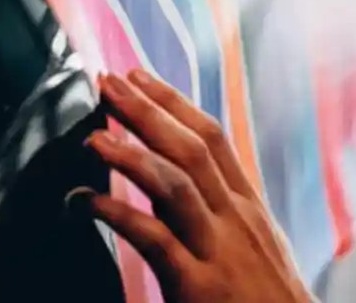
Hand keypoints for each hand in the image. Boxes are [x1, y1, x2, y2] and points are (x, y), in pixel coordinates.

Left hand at [68, 71, 310, 302]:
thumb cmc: (269, 301)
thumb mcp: (256, 246)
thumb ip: (223, 214)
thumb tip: (183, 185)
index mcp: (247, 206)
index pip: (212, 138)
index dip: (173, 102)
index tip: (138, 75)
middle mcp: (235, 219)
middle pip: (191, 149)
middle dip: (147, 111)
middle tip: (108, 82)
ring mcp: (219, 251)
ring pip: (175, 187)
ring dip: (131, 156)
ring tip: (94, 136)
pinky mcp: (199, 287)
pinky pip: (155, 242)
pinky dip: (119, 216)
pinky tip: (87, 203)